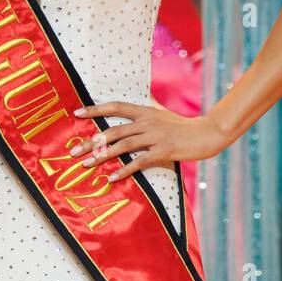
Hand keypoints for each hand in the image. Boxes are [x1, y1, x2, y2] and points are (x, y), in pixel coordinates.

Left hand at [67, 103, 230, 183]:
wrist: (207, 133)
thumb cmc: (183, 126)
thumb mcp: (163, 113)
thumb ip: (148, 108)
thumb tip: (138, 102)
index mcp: (145, 111)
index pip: (116, 107)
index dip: (96, 109)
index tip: (76, 113)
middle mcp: (147, 122)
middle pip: (113, 130)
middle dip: (91, 141)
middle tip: (73, 151)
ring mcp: (155, 136)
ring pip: (123, 146)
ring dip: (102, 156)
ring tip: (86, 165)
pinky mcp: (164, 151)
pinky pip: (139, 162)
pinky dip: (124, 170)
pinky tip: (111, 177)